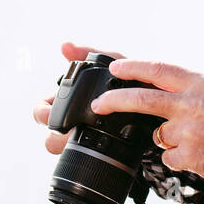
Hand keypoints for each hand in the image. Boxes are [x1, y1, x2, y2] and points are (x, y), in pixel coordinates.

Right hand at [31, 40, 125, 154]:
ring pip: (66, 150)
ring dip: (70, 147)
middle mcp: (74, 123)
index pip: (43, 112)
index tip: (48, 114)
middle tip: (65, 131)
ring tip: (80, 140)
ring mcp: (87, 139)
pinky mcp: (105, 152)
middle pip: (51, 137)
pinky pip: (92, 157)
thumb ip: (90, 53)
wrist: (161, 101)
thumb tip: (65, 46)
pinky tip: (103, 146)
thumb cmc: (132, 78)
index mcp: (70, 101)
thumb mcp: (114, 62)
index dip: (42, 113)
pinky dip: (93, 153)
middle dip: (54, 136)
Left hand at [91, 59, 203, 183]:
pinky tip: (198, 154)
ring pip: (158, 134)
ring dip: (167, 138)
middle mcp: (192, 104)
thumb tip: (151, 87)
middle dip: (114, 101)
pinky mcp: (189, 156)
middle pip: (141, 99)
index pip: (158, 69)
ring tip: (195, 139)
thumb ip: (185, 89)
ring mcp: (189, 131)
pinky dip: (178, 158)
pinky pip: (168, 157)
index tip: (114, 68)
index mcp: (199, 83)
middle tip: (99, 105)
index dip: (132, 68)